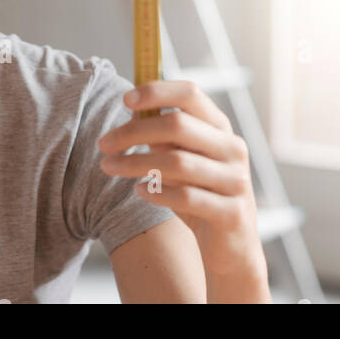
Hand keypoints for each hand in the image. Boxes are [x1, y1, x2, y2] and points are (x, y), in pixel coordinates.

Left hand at [97, 80, 266, 281]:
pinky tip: (138, 191)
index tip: (125, 98)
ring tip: (109, 167)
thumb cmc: (200, 196)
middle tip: (103, 143)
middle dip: (134, 132)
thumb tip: (135, 108)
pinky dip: (157, 192)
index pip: (190, 94)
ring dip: (136, 163)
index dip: (157, 91)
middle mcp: (233, 149)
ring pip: (178, 162)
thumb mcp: (181, 161)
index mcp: (221, 129)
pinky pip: (187, 197)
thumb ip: (164, 137)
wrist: (232, 247)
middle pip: (179, 125)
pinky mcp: (232, 213)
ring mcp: (236, 181)